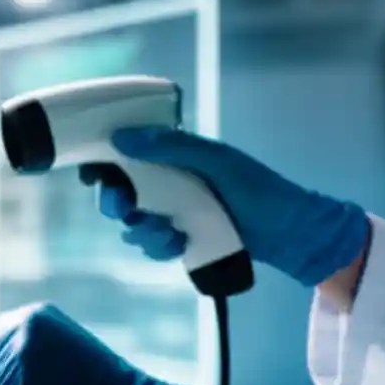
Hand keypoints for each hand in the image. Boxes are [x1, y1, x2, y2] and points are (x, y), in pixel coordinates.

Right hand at [80, 126, 368, 286]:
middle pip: (119, 193)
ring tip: (168, 232)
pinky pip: (152, 247)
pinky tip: (179, 243)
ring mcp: (173, 214)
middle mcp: (167, 183)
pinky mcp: (180, 241)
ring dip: (142, 230)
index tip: (93, 174)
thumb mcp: (216, 160)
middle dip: (115, 202)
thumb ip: (170, 146)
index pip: (125, 154)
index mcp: (173, 156)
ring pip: (132, 224)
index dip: (102, 163)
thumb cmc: (259, 188)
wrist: (291, 234)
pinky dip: (158, 248)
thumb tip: (121, 137)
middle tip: (125, 208)